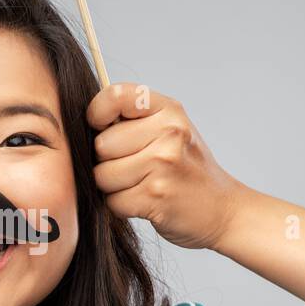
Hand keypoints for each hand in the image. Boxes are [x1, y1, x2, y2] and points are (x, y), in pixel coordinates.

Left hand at [87, 82, 244, 250]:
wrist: (223, 210)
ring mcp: (163, 164)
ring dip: (114, 187)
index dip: (97, 113)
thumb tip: (81, 123)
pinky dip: (122, 207)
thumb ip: (133, 120)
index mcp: (170, 110)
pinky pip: (113, 201)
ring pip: (102, 175)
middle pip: (101, 144)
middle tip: (135, 168)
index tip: (102, 127)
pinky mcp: (156, 197)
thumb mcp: (171, 131)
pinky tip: (145, 202)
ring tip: (141, 185)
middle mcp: (169, 132)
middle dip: (108, 161)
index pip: (114, 95)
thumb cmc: (187, 171)